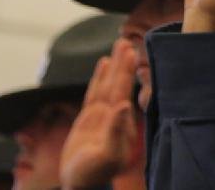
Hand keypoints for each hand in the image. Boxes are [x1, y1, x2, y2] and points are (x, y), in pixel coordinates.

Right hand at [60, 39, 139, 189]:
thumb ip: (116, 130)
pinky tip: (102, 64)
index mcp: (122, 121)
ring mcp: (102, 115)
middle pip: (118, 82)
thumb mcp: (108, 154)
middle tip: (126, 40)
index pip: (125, 89)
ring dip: (113, 66)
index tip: (132, 51)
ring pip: (107, 84)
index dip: (127, 70)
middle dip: (123, 62)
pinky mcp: (89, 119)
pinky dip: (99, 77)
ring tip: (119, 45)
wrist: (81, 185)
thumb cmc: (96, 174)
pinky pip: (94, 92)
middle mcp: (115, 114)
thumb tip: (124, 105)